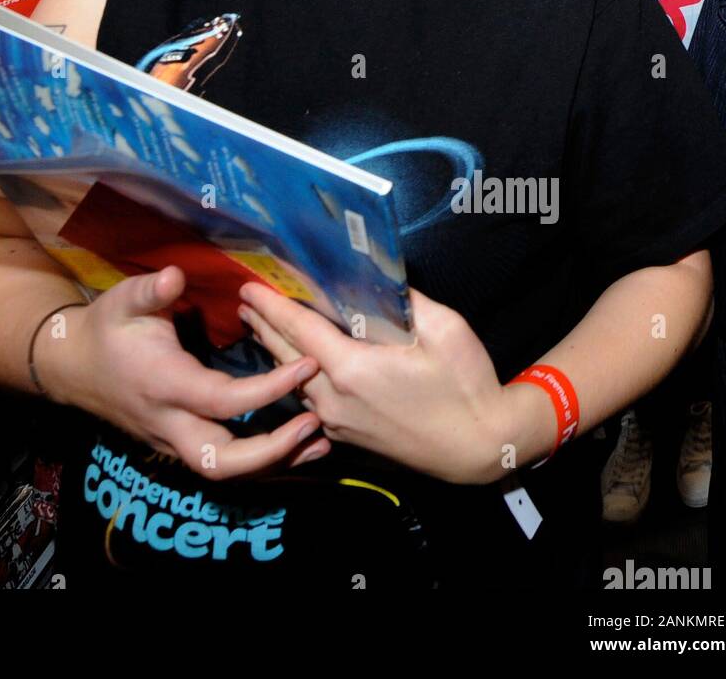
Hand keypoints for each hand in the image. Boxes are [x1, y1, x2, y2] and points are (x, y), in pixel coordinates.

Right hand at [39, 266, 324, 480]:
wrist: (74, 367)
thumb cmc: (106, 328)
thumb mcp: (124, 300)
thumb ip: (151, 291)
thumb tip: (174, 276)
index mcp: (165, 385)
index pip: (224, 400)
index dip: (269, 389)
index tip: (307, 366)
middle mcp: (170, 423)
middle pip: (223, 462)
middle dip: (273, 452)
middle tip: (315, 424)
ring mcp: (173, 441)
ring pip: (225, 472)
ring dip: (274, 464)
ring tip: (321, 444)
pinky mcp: (179, 445)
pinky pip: (222, 464)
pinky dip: (260, 463)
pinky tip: (295, 448)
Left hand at [238, 283, 510, 484]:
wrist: (481, 449)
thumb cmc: (465, 387)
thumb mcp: (444, 330)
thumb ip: (405, 301)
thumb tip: (378, 276)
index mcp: (352, 369)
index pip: (299, 328)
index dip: (272, 304)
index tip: (249, 285)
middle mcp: (334, 398)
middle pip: (285, 355)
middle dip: (263, 325)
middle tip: (244, 301)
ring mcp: (338, 422)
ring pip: (293, 380)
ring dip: (274, 351)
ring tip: (260, 326)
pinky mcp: (347, 436)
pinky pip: (308, 401)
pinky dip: (292, 376)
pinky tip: (292, 365)